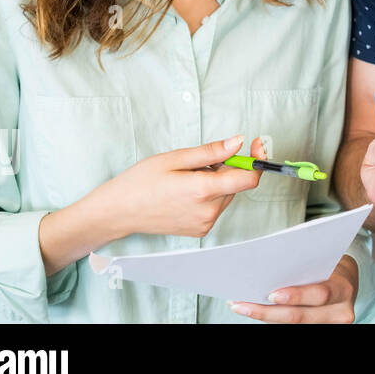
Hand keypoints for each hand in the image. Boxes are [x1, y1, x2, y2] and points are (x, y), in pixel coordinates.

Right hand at [93, 134, 265, 239]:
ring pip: (227, 195)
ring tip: (188, 177)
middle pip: (237, 184)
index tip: (256, 146)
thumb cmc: (140, 182)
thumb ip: (211, 152)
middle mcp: (208, 212)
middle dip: (228, 168)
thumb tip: (238, 142)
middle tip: (202, 161)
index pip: (249, 179)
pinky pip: (216, 207)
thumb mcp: (175, 158)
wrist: (117, 212)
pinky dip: (209, 195)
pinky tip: (186, 191)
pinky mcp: (200, 230)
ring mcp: (204, 224)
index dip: (256, 160)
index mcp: (203, 191)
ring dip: (218, 182)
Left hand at [229, 254, 359, 322]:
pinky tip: (252, 310)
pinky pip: (293, 327)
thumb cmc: (330, 264)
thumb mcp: (324, 257)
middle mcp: (340, 312)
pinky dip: (270, 319)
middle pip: (300, 316)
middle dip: (268, 312)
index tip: (272, 294)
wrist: (346, 282)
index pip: (320, 294)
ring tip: (239, 306)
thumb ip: (304, 259)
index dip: (296, 296)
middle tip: (243, 305)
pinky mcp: (320, 329)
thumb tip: (269, 258)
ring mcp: (331, 325)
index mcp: (343, 289)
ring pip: (293, 325)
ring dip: (263, 316)